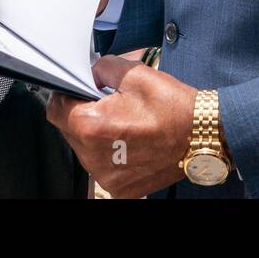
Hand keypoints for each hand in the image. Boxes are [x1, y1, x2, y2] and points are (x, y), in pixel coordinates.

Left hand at [47, 56, 198, 198]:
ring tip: (125, 125)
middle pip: (71, 132)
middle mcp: (94, 157)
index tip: (79, 92)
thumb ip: (103, 68)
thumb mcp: (136, 74)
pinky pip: (104, 168)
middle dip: (85, 116)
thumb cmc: (173, 107)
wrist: (202, 136)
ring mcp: (107, 177)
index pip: (56, 110)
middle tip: (112, 105)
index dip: (66, 96)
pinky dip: (112, 155)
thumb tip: (91, 72)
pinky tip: (132, 143)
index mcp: (92, 125)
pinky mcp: (120, 189)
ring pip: (86, 151)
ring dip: (97, 137)